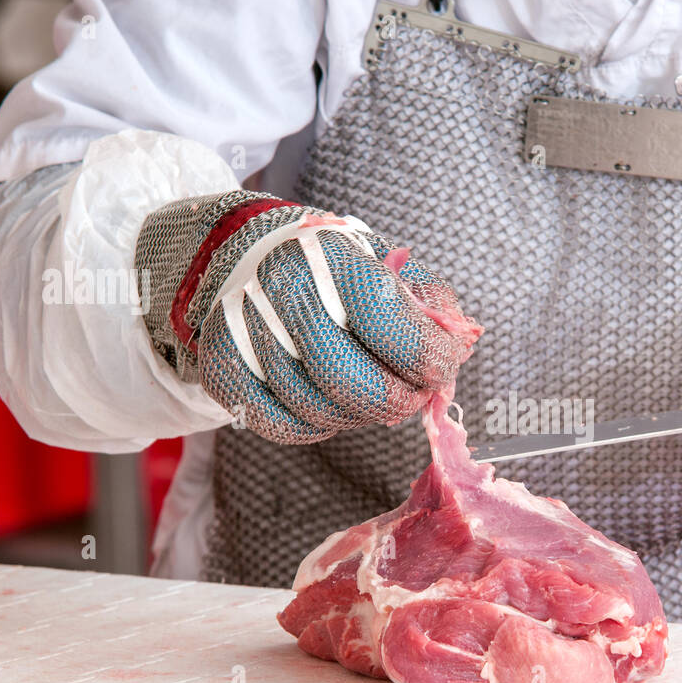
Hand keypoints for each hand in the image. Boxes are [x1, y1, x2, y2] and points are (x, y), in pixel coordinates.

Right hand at [136, 191, 480, 442]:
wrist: (251, 255)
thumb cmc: (337, 270)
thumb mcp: (392, 269)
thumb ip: (433, 307)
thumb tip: (459, 347)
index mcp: (333, 256)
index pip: (388, 323)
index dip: (427, 361)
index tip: (440, 370)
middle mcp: (282, 289)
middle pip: (350, 382)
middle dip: (396, 401)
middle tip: (411, 396)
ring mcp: (245, 330)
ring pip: (319, 411)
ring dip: (357, 415)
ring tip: (367, 392)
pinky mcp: (222, 367)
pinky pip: (281, 426)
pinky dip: (315, 427)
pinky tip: (327, 402)